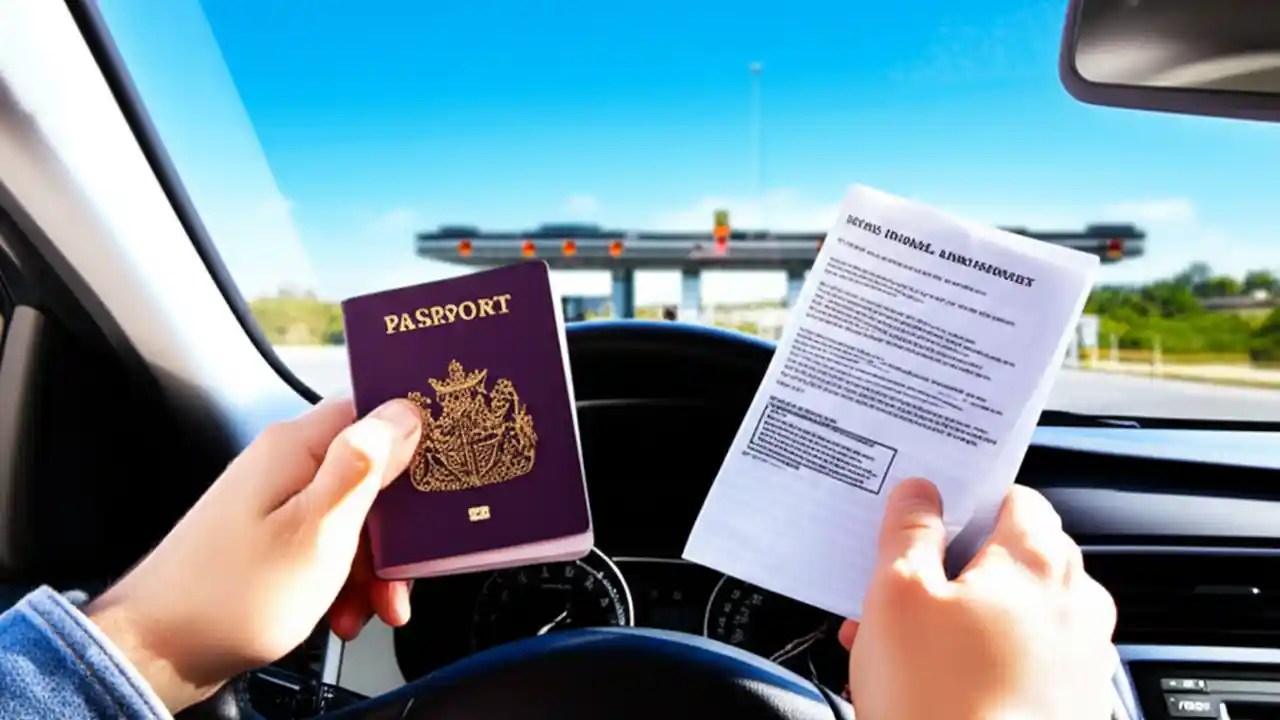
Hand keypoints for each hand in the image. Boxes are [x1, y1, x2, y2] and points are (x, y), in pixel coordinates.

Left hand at [87, 397, 421, 711]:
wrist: (157, 651)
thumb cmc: (233, 596)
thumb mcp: (317, 531)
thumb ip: (362, 467)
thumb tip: (403, 411)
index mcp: (297, 447)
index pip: (376, 412)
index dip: (417, 444)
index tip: (442, 482)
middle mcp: (287, 463)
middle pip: (373, 473)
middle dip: (397, 530)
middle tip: (402, 575)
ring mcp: (277, 500)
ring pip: (357, 516)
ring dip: (374, 565)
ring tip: (371, 607)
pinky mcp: (273, 534)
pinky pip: (330, 543)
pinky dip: (346, 578)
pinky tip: (343, 611)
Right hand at [838, 478, 1116, 719]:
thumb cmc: (939, 705)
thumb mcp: (897, 595)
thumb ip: (909, 529)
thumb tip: (920, 492)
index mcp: (1038, 561)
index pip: (1013, 496)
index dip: (963, 501)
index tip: (924, 517)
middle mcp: (1075, 603)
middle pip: (1012, 556)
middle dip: (951, 567)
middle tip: (896, 589)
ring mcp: (1080, 657)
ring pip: (1011, 612)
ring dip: (958, 616)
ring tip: (898, 646)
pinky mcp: (1073, 704)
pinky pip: (1024, 660)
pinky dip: (981, 659)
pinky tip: (930, 683)